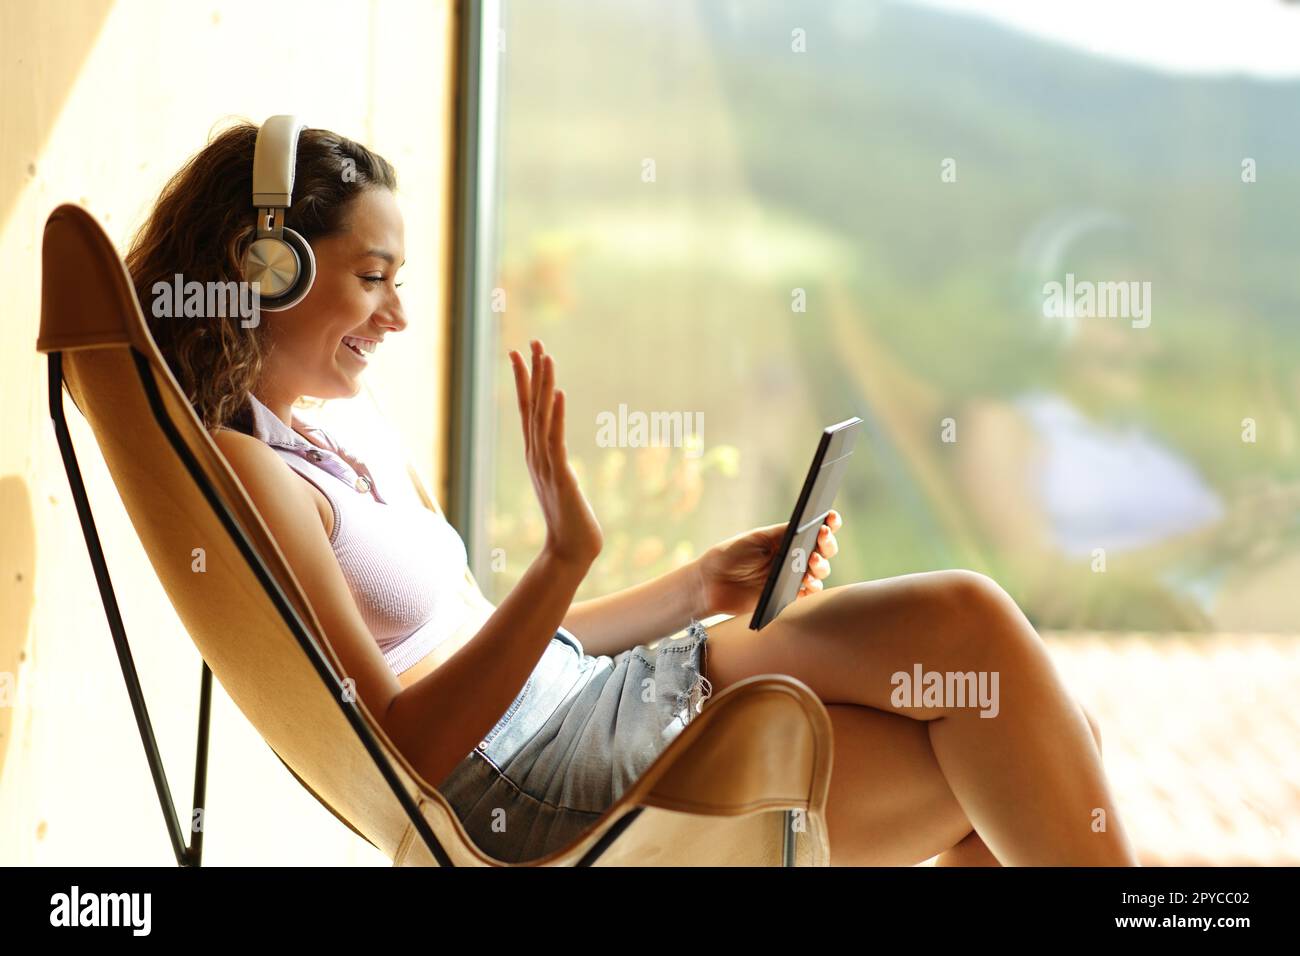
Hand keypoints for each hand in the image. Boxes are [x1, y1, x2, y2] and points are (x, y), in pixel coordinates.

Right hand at [509, 340, 602, 565]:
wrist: (570, 553)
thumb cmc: (572, 524)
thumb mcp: (564, 487)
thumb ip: (559, 471)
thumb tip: (560, 462)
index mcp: (536, 455)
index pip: (527, 410)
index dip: (523, 380)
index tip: (519, 352)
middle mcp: (535, 456)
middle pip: (530, 406)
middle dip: (531, 372)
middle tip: (532, 340)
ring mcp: (545, 465)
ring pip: (540, 417)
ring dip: (542, 385)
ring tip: (544, 356)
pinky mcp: (559, 475)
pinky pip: (554, 439)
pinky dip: (554, 415)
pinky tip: (556, 393)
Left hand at [697, 510, 841, 616]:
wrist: (712, 583)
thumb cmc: (731, 555)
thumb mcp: (757, 538)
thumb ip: (782, 533)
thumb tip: (809, 524)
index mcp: (786, 538)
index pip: (813, 528)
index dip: (828, 523)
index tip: (832, 518)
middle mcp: (793, 556)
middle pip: (823, 550)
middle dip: (827, 543)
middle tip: (822, 539)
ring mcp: (792, 577)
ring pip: (820, 572)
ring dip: (821, 566)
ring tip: (812, 562)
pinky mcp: (787, 596)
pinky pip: (809, 594)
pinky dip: (813, 588)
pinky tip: (807, 583)